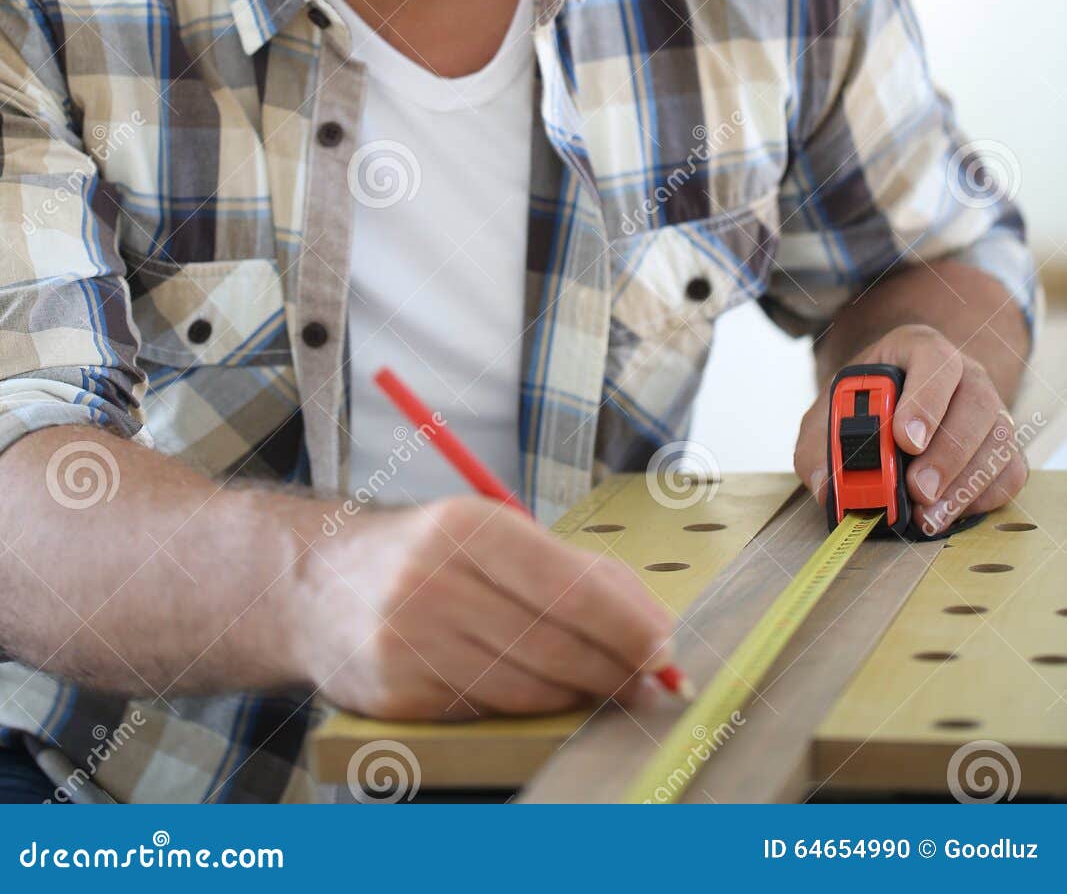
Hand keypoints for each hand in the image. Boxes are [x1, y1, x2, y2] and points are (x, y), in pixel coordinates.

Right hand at [289, 495, 677, 718]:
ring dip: (578, 693)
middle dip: (614, 667)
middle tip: (648, 677)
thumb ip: (569, 567)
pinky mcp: (398, 696)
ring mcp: (411, 643)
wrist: (317, 585)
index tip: (662, 644)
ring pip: (526, 686)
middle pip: (553, 643)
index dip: (626, 624)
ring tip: (605, 687)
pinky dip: (525, 706)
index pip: (569, 587)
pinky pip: (487, 710)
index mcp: (465, 526)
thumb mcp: (487, 530)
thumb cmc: (424, 553)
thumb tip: (648, 620)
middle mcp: (434, 582)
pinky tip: (542, 693)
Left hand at [793, 323, 1027, 535]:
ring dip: (965, 484)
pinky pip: (1010, 471)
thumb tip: (826, 486)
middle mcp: (964, 372)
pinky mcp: (1003, 446)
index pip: (935, 359)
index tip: (905, 441)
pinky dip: (982, 497)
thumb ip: (819, 447)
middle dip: (947, 453)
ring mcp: (990, 407)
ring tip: (928, 514)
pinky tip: (949, 511)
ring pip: (999, 440)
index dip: (925, 400)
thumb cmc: (862, 407)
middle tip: (918, 490)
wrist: (890, 406)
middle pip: (976, 403)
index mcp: (918, 349)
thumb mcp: (828, 416)